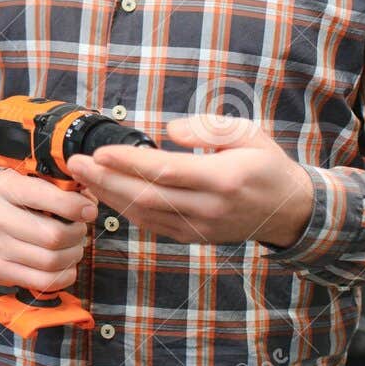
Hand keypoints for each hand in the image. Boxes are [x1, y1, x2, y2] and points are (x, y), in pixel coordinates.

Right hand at [0, 168, 98, 290]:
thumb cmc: (3, 203)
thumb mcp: (19, 182)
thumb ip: (53, 186)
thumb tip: (90, 200)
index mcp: (2, 187)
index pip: (48, 197)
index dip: (77, 206)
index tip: (89, 210)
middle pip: (53, 235)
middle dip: (77, 234)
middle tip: (79, 230)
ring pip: (51, 260)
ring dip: (73, 255)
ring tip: (73, 247)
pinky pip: (43, 281)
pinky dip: (64, 275)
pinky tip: (65, 266)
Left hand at [65, 115, 312, 247]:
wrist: (290, 212)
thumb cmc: (267, 165)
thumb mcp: (249, 133)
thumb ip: (210, 128)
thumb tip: (170, 131)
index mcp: (224, 179)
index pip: (167, 171)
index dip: (129, 163)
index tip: (100, 152)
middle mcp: (209, 208)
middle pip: (147, 197)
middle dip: (106, 180)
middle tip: (74, 163)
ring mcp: (200, 227)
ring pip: (145, 215)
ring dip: (109, 196)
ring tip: (81, 176)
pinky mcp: (193, 237)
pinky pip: (152, 226)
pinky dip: (125, 211)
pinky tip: (105, 194)